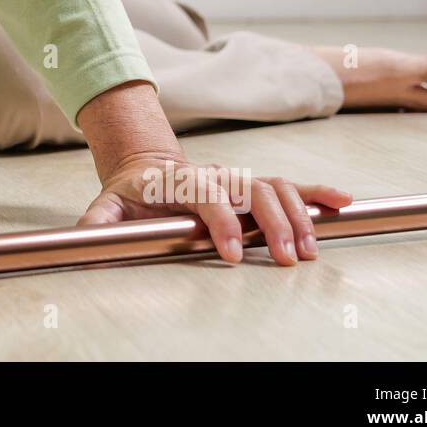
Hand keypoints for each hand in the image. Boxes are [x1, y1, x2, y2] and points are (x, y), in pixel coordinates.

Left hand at [75, 82, 351, 265]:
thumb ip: (98, 222)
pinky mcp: (254, 185)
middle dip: (272, 224)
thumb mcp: (107, 205)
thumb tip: (83, 237)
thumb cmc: (131, 193)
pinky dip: (318, 193)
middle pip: (252, 191)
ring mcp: (237, 178)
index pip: (207, 196)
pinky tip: (343, 203)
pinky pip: (290, 186)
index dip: (220, 222)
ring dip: (298, 216)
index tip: (230, 254)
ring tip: (309, 251)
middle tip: (286, 259)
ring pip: (276, 188)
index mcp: (181, 180)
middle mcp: (216, 175)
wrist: (146, 167)